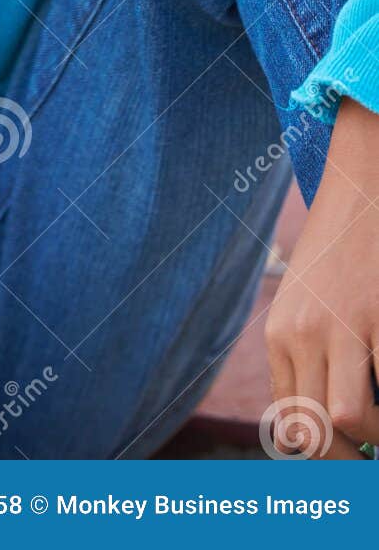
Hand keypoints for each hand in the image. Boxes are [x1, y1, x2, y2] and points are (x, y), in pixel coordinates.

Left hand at [264, 96, 378, 458]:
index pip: (290, 427)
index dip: (325, 461)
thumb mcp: (309, 303)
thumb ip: (311, 357)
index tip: (354, 462)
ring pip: (350, 419)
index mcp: (279, 335)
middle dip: (352, 462)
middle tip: (373, 455)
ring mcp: (345, 322)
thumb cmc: (342, 253)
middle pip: (316, 433)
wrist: (362, 186)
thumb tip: (333, 427)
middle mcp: (303, 331)